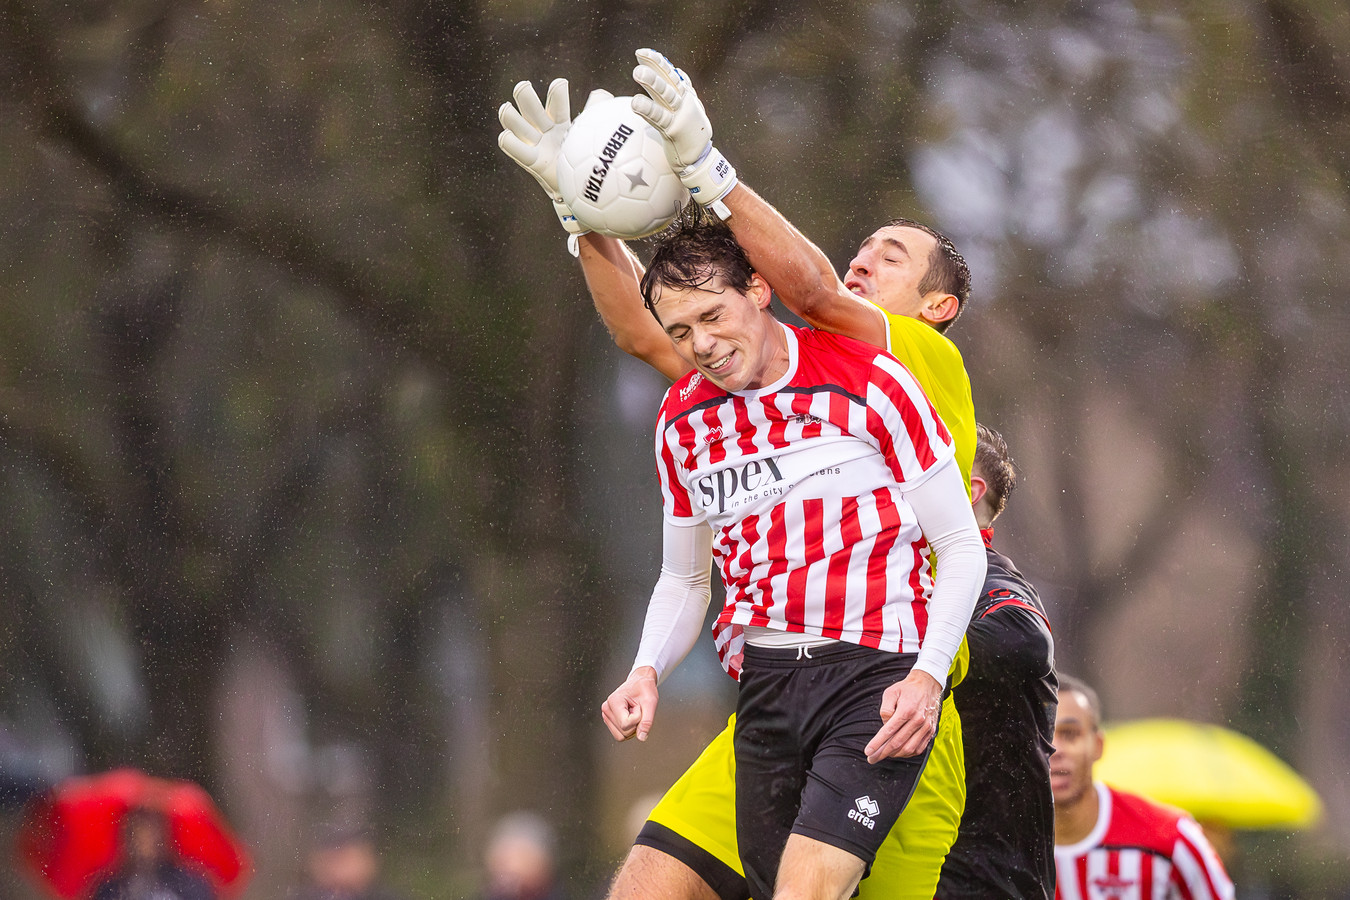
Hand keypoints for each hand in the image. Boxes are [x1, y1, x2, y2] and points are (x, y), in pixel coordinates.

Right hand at [497, 78, 592, 234]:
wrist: (580, 188)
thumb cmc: (584, 158)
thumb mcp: (591, 134)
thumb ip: (596, 112)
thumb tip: (602, 93)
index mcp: (559, 120)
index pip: (557, 104)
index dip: (557, 93)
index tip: (561, 84)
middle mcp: (543, 129)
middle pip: (530, 108)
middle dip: (524, 96)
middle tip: (523, 87)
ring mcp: (535, 144)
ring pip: (518, 126)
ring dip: (509, 117)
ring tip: (505, 108)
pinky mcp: (532, 162)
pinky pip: (518, 152)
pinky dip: (510, 144)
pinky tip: (504, 136)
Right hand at [601, 666, 659, 741]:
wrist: (640, 682)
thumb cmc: (644, 688)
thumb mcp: (650, 702)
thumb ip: (647, 721)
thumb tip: (642, 737)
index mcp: (614, 701)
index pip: (625, 724)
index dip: (637, 719)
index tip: (639, 707)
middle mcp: (607, 709)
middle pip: (623, 733)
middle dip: (635, 724)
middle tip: (637, 709)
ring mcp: (607, 715)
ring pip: (620, 736)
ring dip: (631, 727)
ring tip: (633, 712)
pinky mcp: (610, 720)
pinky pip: (620, 734)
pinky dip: (628, 728)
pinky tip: (630, 716)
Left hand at [631, 49, 712, 168]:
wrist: (699, 159)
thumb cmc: (689, 134)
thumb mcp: (688, 109)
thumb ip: (680, 90)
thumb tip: (676, 70)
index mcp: (685, 95)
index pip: (670, 74)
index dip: (658, 61)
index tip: (642, 51)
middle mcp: (684, 101)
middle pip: (669, 78)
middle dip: (656, 64)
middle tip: (640, 53)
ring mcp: (681, 114)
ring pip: (667, 94)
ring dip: (653, 82)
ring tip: (637, 72)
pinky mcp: (675, 129)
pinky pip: (659, 117)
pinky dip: (648, 109)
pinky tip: (635, 102)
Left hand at [864, 669, 942, 762]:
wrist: (928, 684)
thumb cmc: (907, 688)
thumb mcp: (891, 692)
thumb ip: (885, 709)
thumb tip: (884, 725)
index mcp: (906, 710)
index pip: (888, 731)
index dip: (877, 743)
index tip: (868, 751)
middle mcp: (918, 721)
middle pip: (897, 743)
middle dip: (882, 753)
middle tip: (872, 758)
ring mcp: (926, 727)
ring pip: (908, 748)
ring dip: (894, 755)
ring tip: (883, 755)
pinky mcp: (931, 731)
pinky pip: (919, 748)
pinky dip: (907, 753)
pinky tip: (898, 753)